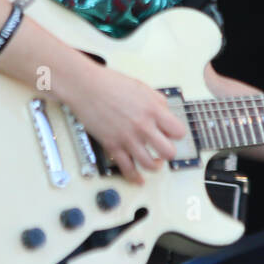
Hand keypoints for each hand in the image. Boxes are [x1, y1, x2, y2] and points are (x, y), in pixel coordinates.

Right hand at [57, 64, 187, 184]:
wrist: (85, 87)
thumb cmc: (109, 83)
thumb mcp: (141, 87)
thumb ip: (157, 101)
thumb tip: (165, 111)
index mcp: (153, 110)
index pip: (178, 132)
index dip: (177, 134)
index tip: (172, 135)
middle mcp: (143, 126)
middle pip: (168, 152)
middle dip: (169, 153)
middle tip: (164, 150)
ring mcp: (128, 138)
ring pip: (150, 164)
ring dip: (155, 166)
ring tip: (154, 163)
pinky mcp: (113, 146)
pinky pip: (127, 169)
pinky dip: (135, 177)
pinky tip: (139, 179)